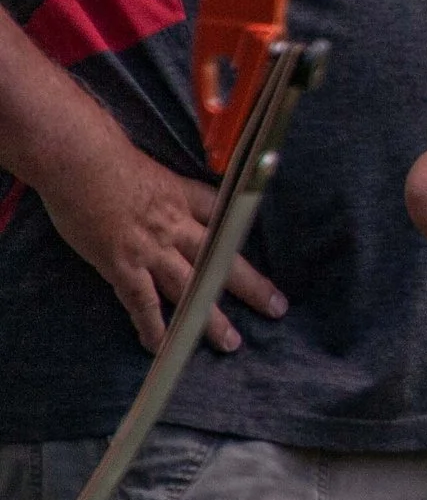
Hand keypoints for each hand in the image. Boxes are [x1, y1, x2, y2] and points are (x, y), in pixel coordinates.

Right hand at [31, 125, 283, 354]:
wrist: (77, 158)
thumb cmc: (105, 153)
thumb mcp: (148, 165)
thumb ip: (160, 182)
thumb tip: (156, 185)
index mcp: (184, 197)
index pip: (223, 217)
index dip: (238, 233)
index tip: (253, 250)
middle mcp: (176, 226)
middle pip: (222, 259)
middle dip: (251, 286)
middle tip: (276, 308)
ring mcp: (152, 248)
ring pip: (191, 289)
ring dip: (211, 318)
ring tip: (230, 342)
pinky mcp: (122, 265)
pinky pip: (142, 303)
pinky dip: (153, 326)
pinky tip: (162, 346)